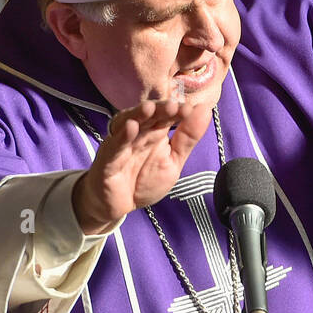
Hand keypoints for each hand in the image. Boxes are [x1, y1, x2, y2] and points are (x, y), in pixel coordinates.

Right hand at [72, 98, 213, 233]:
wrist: (121, 206)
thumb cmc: (145, 180)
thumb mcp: (174, 161)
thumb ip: (188, 137)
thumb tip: (204, 109)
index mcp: (155, 132)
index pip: (166, 115)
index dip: (177, 110)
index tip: (190, 109)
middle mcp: (137, 134)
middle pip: (148, 116)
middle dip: (160, 109)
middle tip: (174, 106)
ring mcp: (121, 145)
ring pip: (127, 124)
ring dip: (138, 115)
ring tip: (150, 108)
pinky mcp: (107, 160)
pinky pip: (114, 146)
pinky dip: (121, 137)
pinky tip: (130, 127)